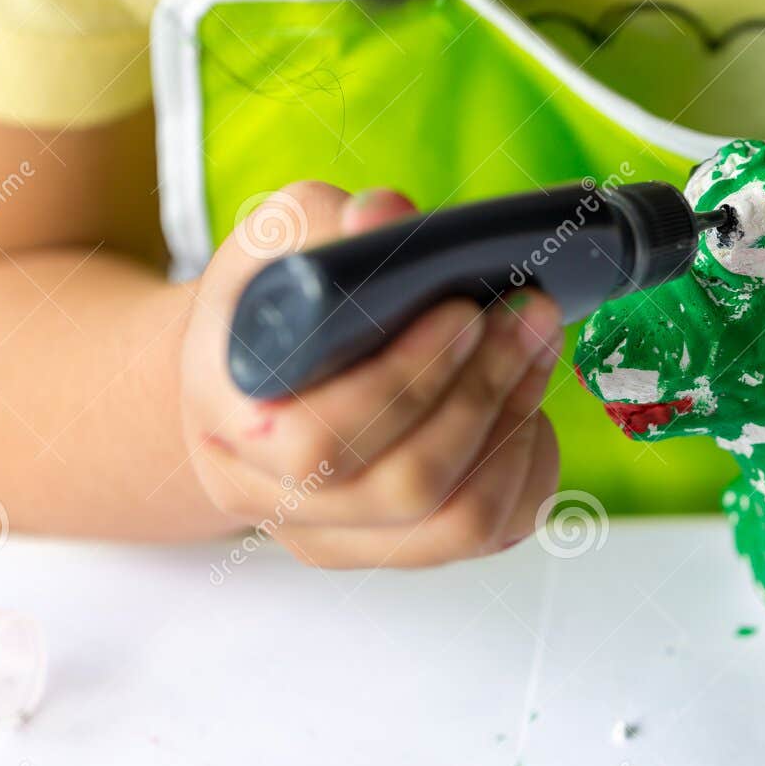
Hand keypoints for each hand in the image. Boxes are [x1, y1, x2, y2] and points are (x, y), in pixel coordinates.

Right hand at [180, 182, 562, 567]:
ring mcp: (344, 535)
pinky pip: (496, 531)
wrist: (259, 373)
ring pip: (458, 521)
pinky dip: (531, 465)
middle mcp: (278, 499)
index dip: (405, 381)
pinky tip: (526, 400)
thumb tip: (384, 218)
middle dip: (483, 392)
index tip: (461, 310)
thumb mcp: (281, 242)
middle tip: (525, 313)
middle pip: (405, 485)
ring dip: (516, 425)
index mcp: (231, 423)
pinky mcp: (406, 547)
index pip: (316, 441)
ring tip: (533, 345)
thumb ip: (326, 224)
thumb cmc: (277, 307)